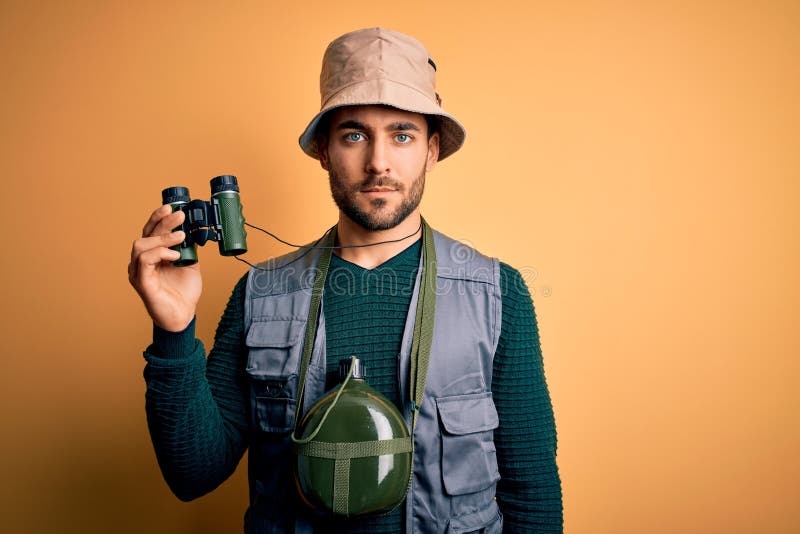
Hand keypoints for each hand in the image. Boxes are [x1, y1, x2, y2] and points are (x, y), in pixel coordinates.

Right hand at [128, 205, 201, 331]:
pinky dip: (160, 253)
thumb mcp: (190, 263)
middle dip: (163, 222)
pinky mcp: (141, 282)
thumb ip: (188, 247)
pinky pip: (144, 261)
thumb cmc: (183, 292)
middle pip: (145, 234)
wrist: (183, 315)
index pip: (150, 231)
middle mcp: (141, 261)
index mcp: (152, 255)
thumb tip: (193, 229)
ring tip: (180, 237)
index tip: (171, 207)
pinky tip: (175, 255)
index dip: (158, 217)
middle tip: (180, 216)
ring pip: (141, 245)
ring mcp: (139, 271)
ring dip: (162, 237)